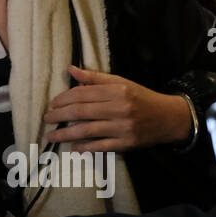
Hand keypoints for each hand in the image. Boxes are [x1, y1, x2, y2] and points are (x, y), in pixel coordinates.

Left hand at [43, 65, 192, 149]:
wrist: (169, 118)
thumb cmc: (141, 98)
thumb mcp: (121, 82)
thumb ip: (94, 78)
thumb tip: (70, 69)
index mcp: (117, 90)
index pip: (82, 94)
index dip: (63, 99)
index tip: (52, 103)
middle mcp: (119, 108)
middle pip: (81, 111)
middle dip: (60, 115)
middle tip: (46, 118)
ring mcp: (123, 127)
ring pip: (87, 130)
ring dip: (65, 134)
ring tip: (51, 136)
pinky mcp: (127, 144)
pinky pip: (101, 146)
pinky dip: (85, 147)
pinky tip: (73, 147)